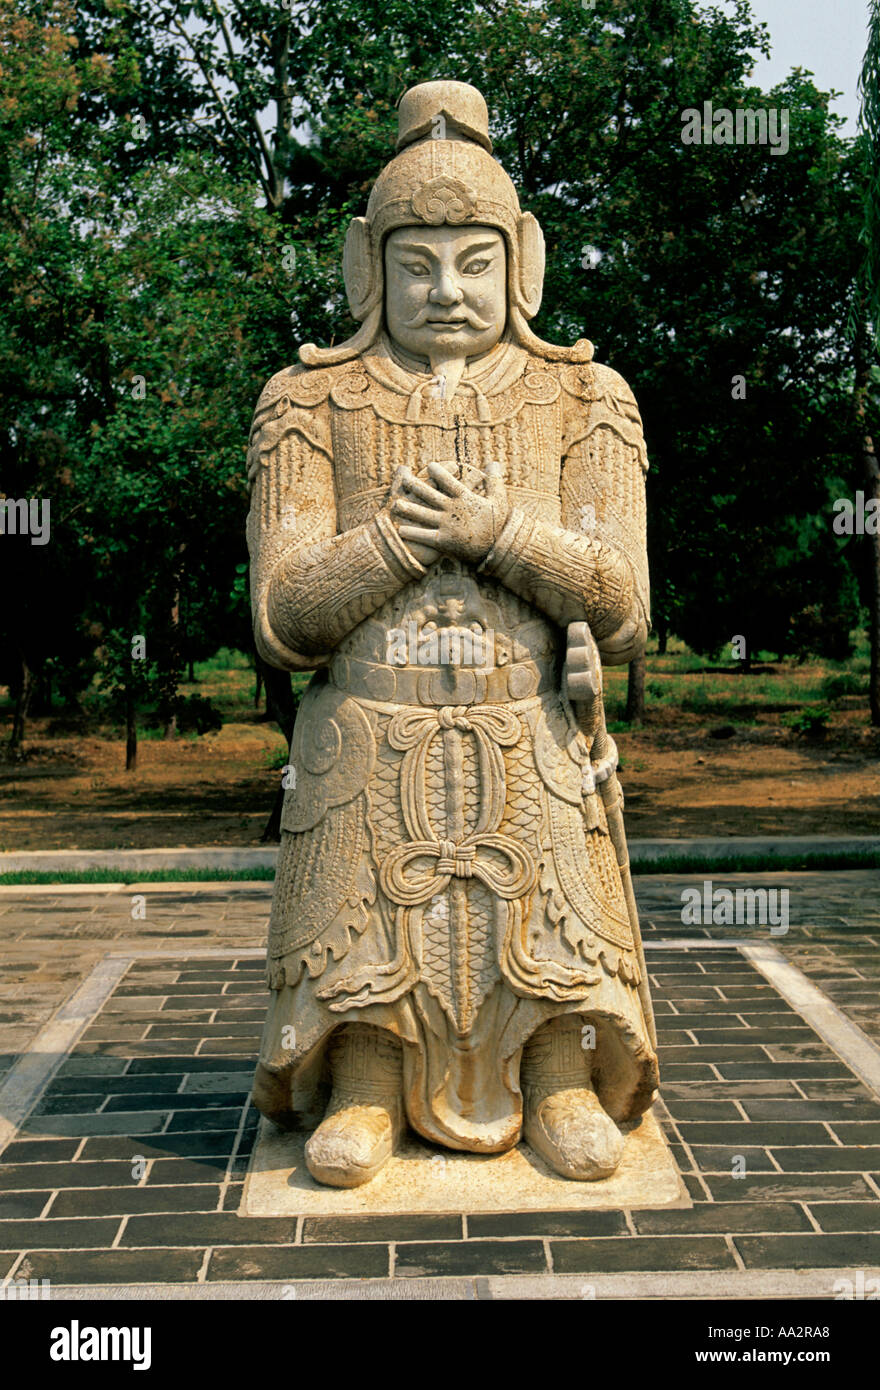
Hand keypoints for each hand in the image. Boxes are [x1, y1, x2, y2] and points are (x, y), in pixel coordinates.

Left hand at [392, 459, 508, 565]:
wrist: (497, 550)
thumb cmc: (497, 525)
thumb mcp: (499, 500)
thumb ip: (494, 481)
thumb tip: (493, 462)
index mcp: (466, 499)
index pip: (450, 482)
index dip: (440, 473)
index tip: (429, 465)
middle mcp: (454, 510)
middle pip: (431, 495)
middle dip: (416, 487)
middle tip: (405, 480)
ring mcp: (448, 525)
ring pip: (424, 514)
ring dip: (409, 509)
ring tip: (395, 505)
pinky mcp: (445, 541)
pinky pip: (426, 535)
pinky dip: (414, 533)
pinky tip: (401, 530)